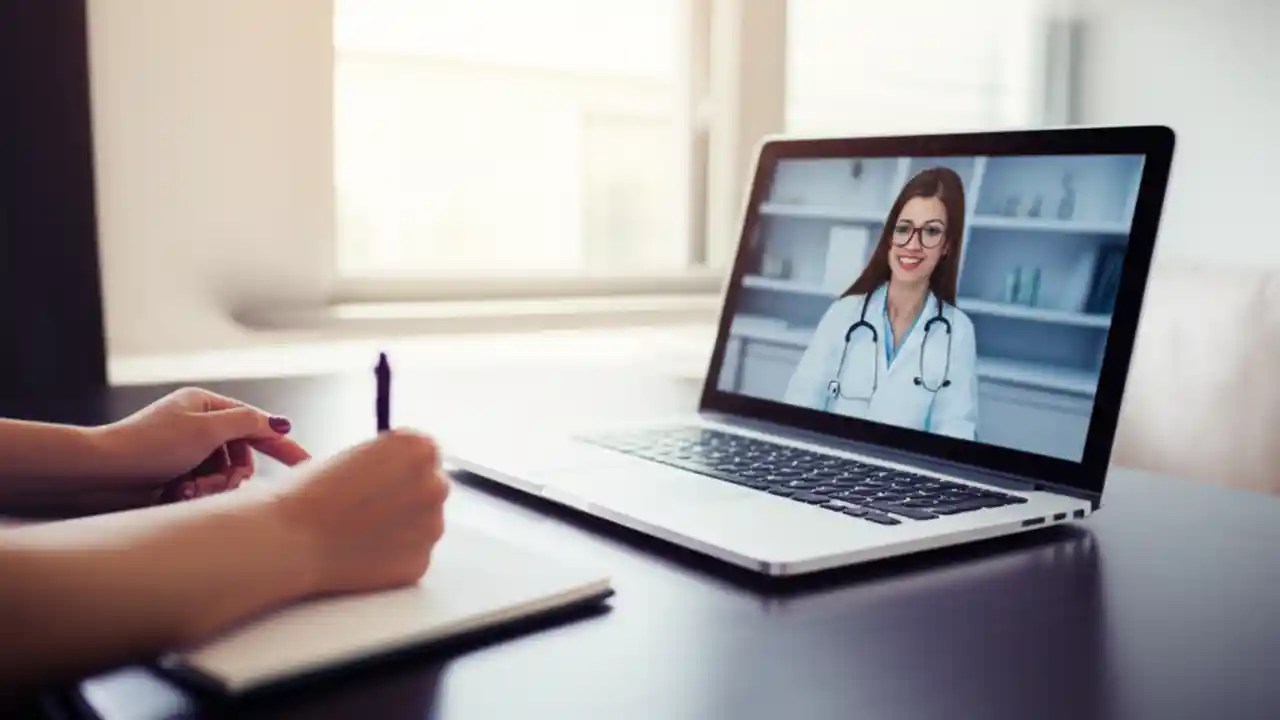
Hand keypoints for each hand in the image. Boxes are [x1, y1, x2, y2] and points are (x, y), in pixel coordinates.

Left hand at [91, 388, 310, 506]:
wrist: (100, 471)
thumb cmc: (149, 445)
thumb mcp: (206, 429)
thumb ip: (248, 424)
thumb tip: (279, 422)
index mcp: (206, 406)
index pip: (257, 424)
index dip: (283, 444)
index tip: (308, 464)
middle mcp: (197, 425)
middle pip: (241, 453)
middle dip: (233, 473)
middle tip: (217, 485)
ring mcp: (185, 450)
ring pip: (223, 473)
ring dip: (213, 486)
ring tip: (190, 491)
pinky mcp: (174, 473)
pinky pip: (203, 485)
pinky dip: (196, 493)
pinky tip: (179, 495)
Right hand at [271, 430, 449, 595]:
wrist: (289, 540)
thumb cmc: (308, 492)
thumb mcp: (354, 455)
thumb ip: (387, 460)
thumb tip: (397, 474)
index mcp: (419, 448)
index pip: (424, 451)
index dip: (397, 464)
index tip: (377, 475)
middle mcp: (436, 484)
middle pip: (431, 485)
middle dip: (407, 494)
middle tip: (369, 506)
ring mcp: (432, 527)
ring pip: (425, 522)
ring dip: (403, 525)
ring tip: (360, 531)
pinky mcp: (420, 563)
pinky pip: (412, 554)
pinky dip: (393, 555)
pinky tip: (362, 553)